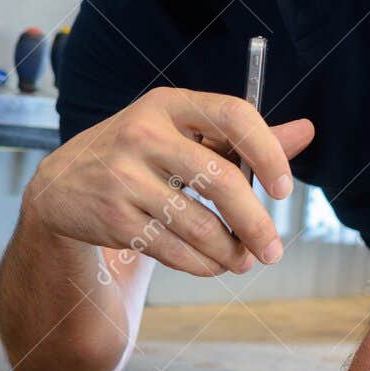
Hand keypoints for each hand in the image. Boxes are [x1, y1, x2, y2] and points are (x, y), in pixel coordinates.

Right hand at [24, 87, 314, 276]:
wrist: (62, 186)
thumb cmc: (140, 156)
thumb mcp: (183, 135)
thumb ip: (242, 138)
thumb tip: (307, 131)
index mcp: (168, 104)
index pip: (233, 116)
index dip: (267, 152)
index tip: (284, 188)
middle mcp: (143, 134)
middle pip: (220, 180)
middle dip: (256, 222)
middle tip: (274, 249)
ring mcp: (124, 176)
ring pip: (198, 224)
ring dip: (231, 251)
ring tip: (245, 261)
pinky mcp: (113, 217)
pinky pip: (173, 249)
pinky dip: (202, 264)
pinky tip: (214, 266)